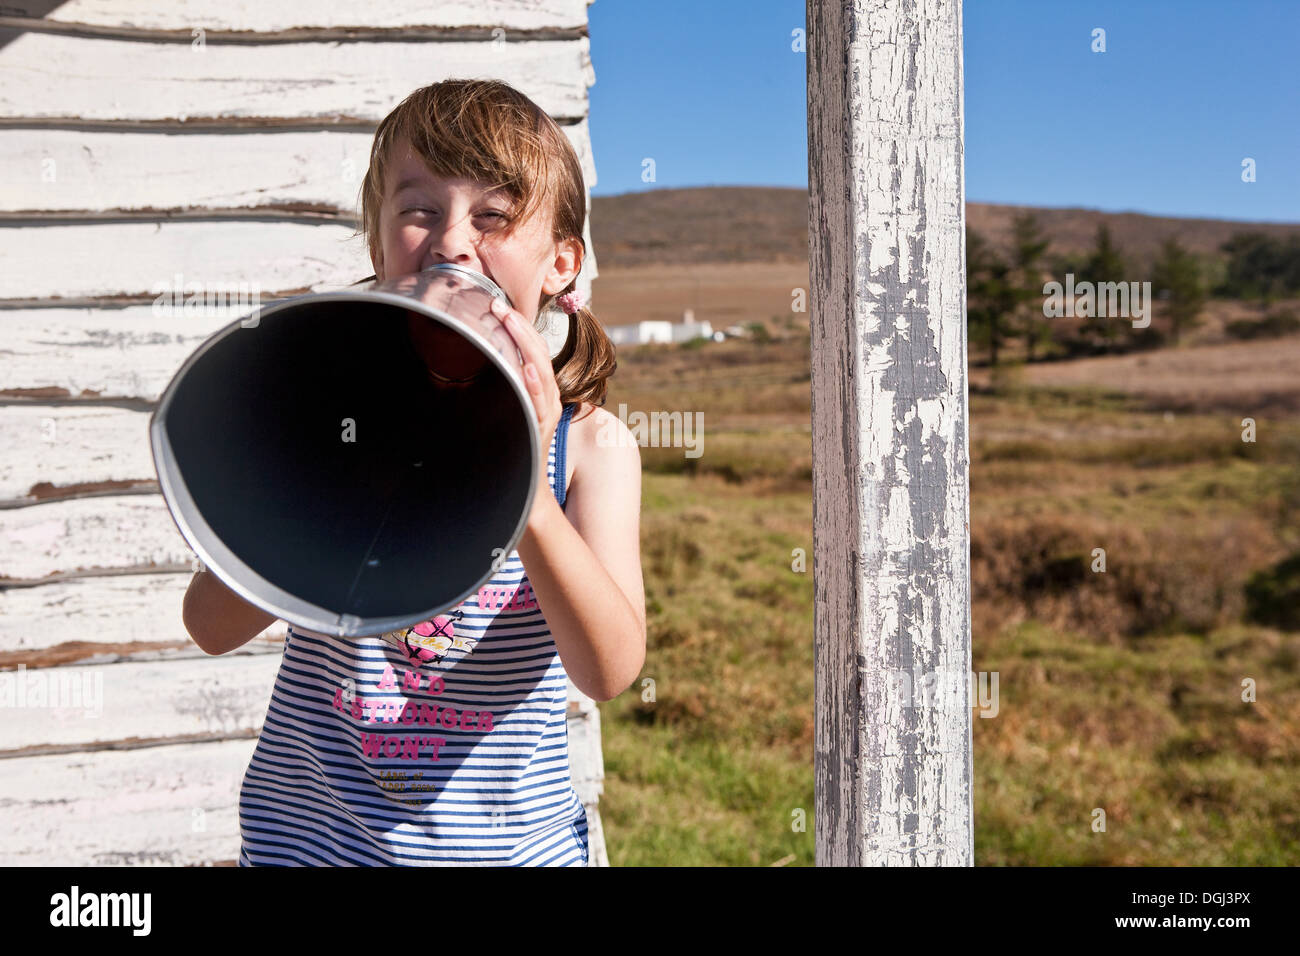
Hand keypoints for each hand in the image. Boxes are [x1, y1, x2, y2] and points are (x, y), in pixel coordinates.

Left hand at [489, 296, 562, 532]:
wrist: (525, 493)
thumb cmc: (511, 454)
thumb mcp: (503, 414)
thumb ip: (498, 393)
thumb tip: (468, 371)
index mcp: (539, 390)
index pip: (531, 349)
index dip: (516, 325)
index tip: (495, 305)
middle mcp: (547, 398)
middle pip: (536, 352)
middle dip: (517, 326)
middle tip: (496, 304)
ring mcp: (546, 412)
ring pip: (540, 369)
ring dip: (523, 343)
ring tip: (508, 321)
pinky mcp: (542, 429)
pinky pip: (541, 403)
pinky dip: (535, 384)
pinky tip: (526, 368)